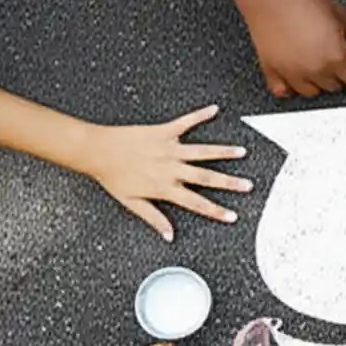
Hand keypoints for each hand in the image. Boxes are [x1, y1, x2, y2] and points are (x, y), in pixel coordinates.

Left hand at [83, 104, 251, 241]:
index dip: (216, 211)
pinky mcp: (163, 131)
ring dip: (223, 152)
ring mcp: (169, 149)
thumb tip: (169, 235)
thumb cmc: (112, 176)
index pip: (196, 203)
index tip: (232, 216)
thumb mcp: (132, 202)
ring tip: (241, 152)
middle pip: (206, 178)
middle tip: (247, 185)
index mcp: (165, 187)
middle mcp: (171, 168)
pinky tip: (214, 110)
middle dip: (229, 183)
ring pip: (202, 152)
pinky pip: (185, 122)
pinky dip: (200, 115)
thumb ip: (154, 218)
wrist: (97, 151)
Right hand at [241, 0, 345, 97]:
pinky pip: (285, 92)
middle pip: (336, 87)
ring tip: (317, 63)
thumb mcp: (340, 14)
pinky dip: (291, 87)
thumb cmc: (301, 0)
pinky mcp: (273, 72)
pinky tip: (297, 74)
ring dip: (318, 82)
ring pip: (313, 92)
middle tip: (336, 58)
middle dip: (339, 74)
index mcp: (335, 56)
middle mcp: (316, 69)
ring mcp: (293, 74)